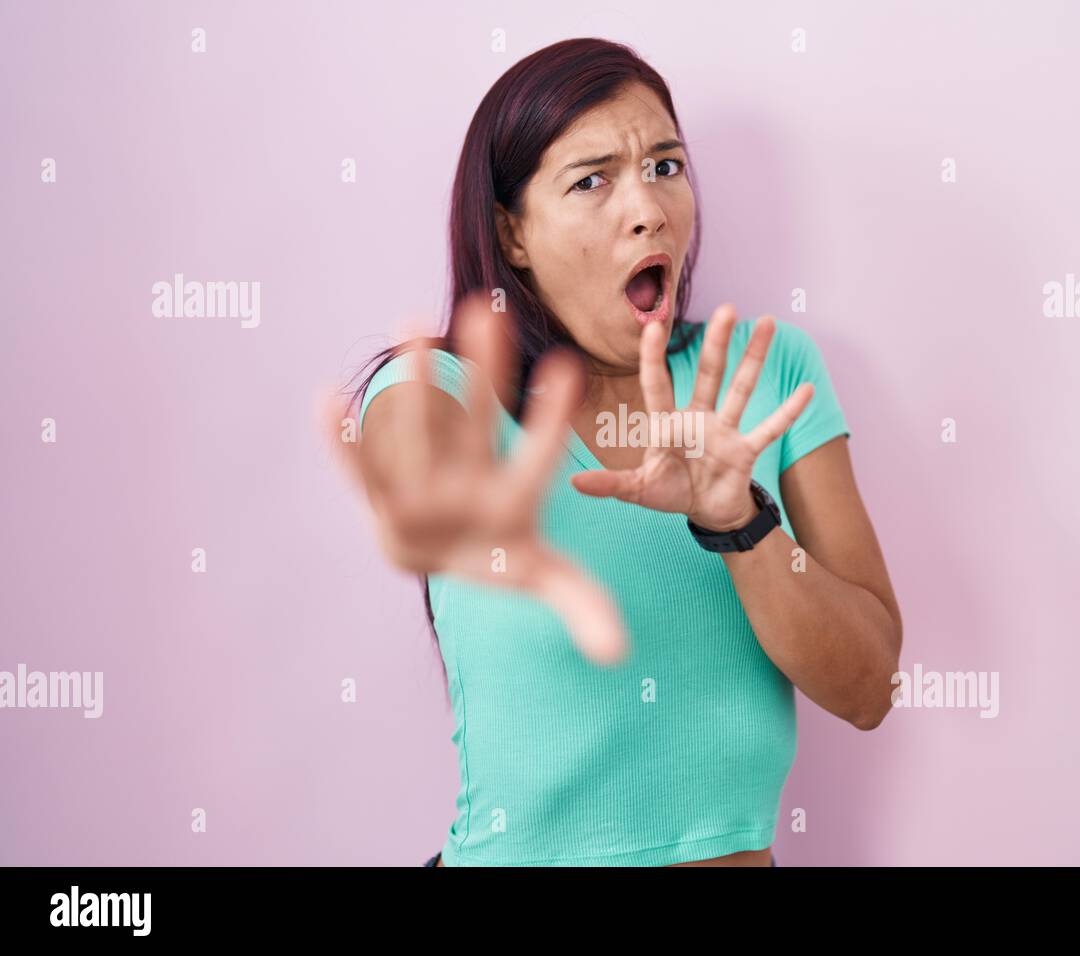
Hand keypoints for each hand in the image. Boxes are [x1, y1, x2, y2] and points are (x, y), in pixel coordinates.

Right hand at [319, 291, 629, 666]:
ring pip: (422, 427)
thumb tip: (620, 654)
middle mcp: (473, 475)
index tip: (571, 367)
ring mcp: (428, 480)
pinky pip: (363, 469)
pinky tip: (328, 400)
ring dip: (416, 384)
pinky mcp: (386, 497)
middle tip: (486, 312)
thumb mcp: (543, 579)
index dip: (551, 416)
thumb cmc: (498, 556)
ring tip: (411, 325)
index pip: (538, 452)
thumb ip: (583, 605)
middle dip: (482, 370)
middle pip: (478, 418)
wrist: (445, 554)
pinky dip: (345, 442)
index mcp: (515, 494)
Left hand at [569, 304, 813, 530]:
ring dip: (754, 358)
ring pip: (741, 389)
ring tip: (766, 323)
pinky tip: (807, 389)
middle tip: (726, 309)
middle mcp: (697, 419)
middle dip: (715, 343)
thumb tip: (574, 483)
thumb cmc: (670, 494)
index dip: (655, 357)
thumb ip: (611, 485)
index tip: (654, 325)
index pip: (658, 385)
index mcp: (667, 426)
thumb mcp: (638, 491)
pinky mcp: (747, 449)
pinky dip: (788, 411)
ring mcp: (725, 431)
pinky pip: (770, 428)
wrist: (706, 514)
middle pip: (707, 374)